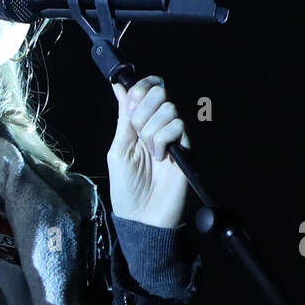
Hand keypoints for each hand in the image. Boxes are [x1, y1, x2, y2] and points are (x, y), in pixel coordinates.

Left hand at [108, 76, 189, 227]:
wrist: (142, 216)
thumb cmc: (128, 188)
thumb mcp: (118, 150)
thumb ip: (123, 118)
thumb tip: (120, 87)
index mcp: (142, 123)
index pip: (149, 88)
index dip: (141, 89)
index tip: (131, 107)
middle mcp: (160, 126)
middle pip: (160, 92)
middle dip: (143, 111)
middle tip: (138, 135)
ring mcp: (175, 136)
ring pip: (168, 109)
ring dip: (151, 131)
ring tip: (149, 153)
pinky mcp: (187, 147)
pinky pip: (178, 126)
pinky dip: (162, 141)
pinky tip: (160, 159)